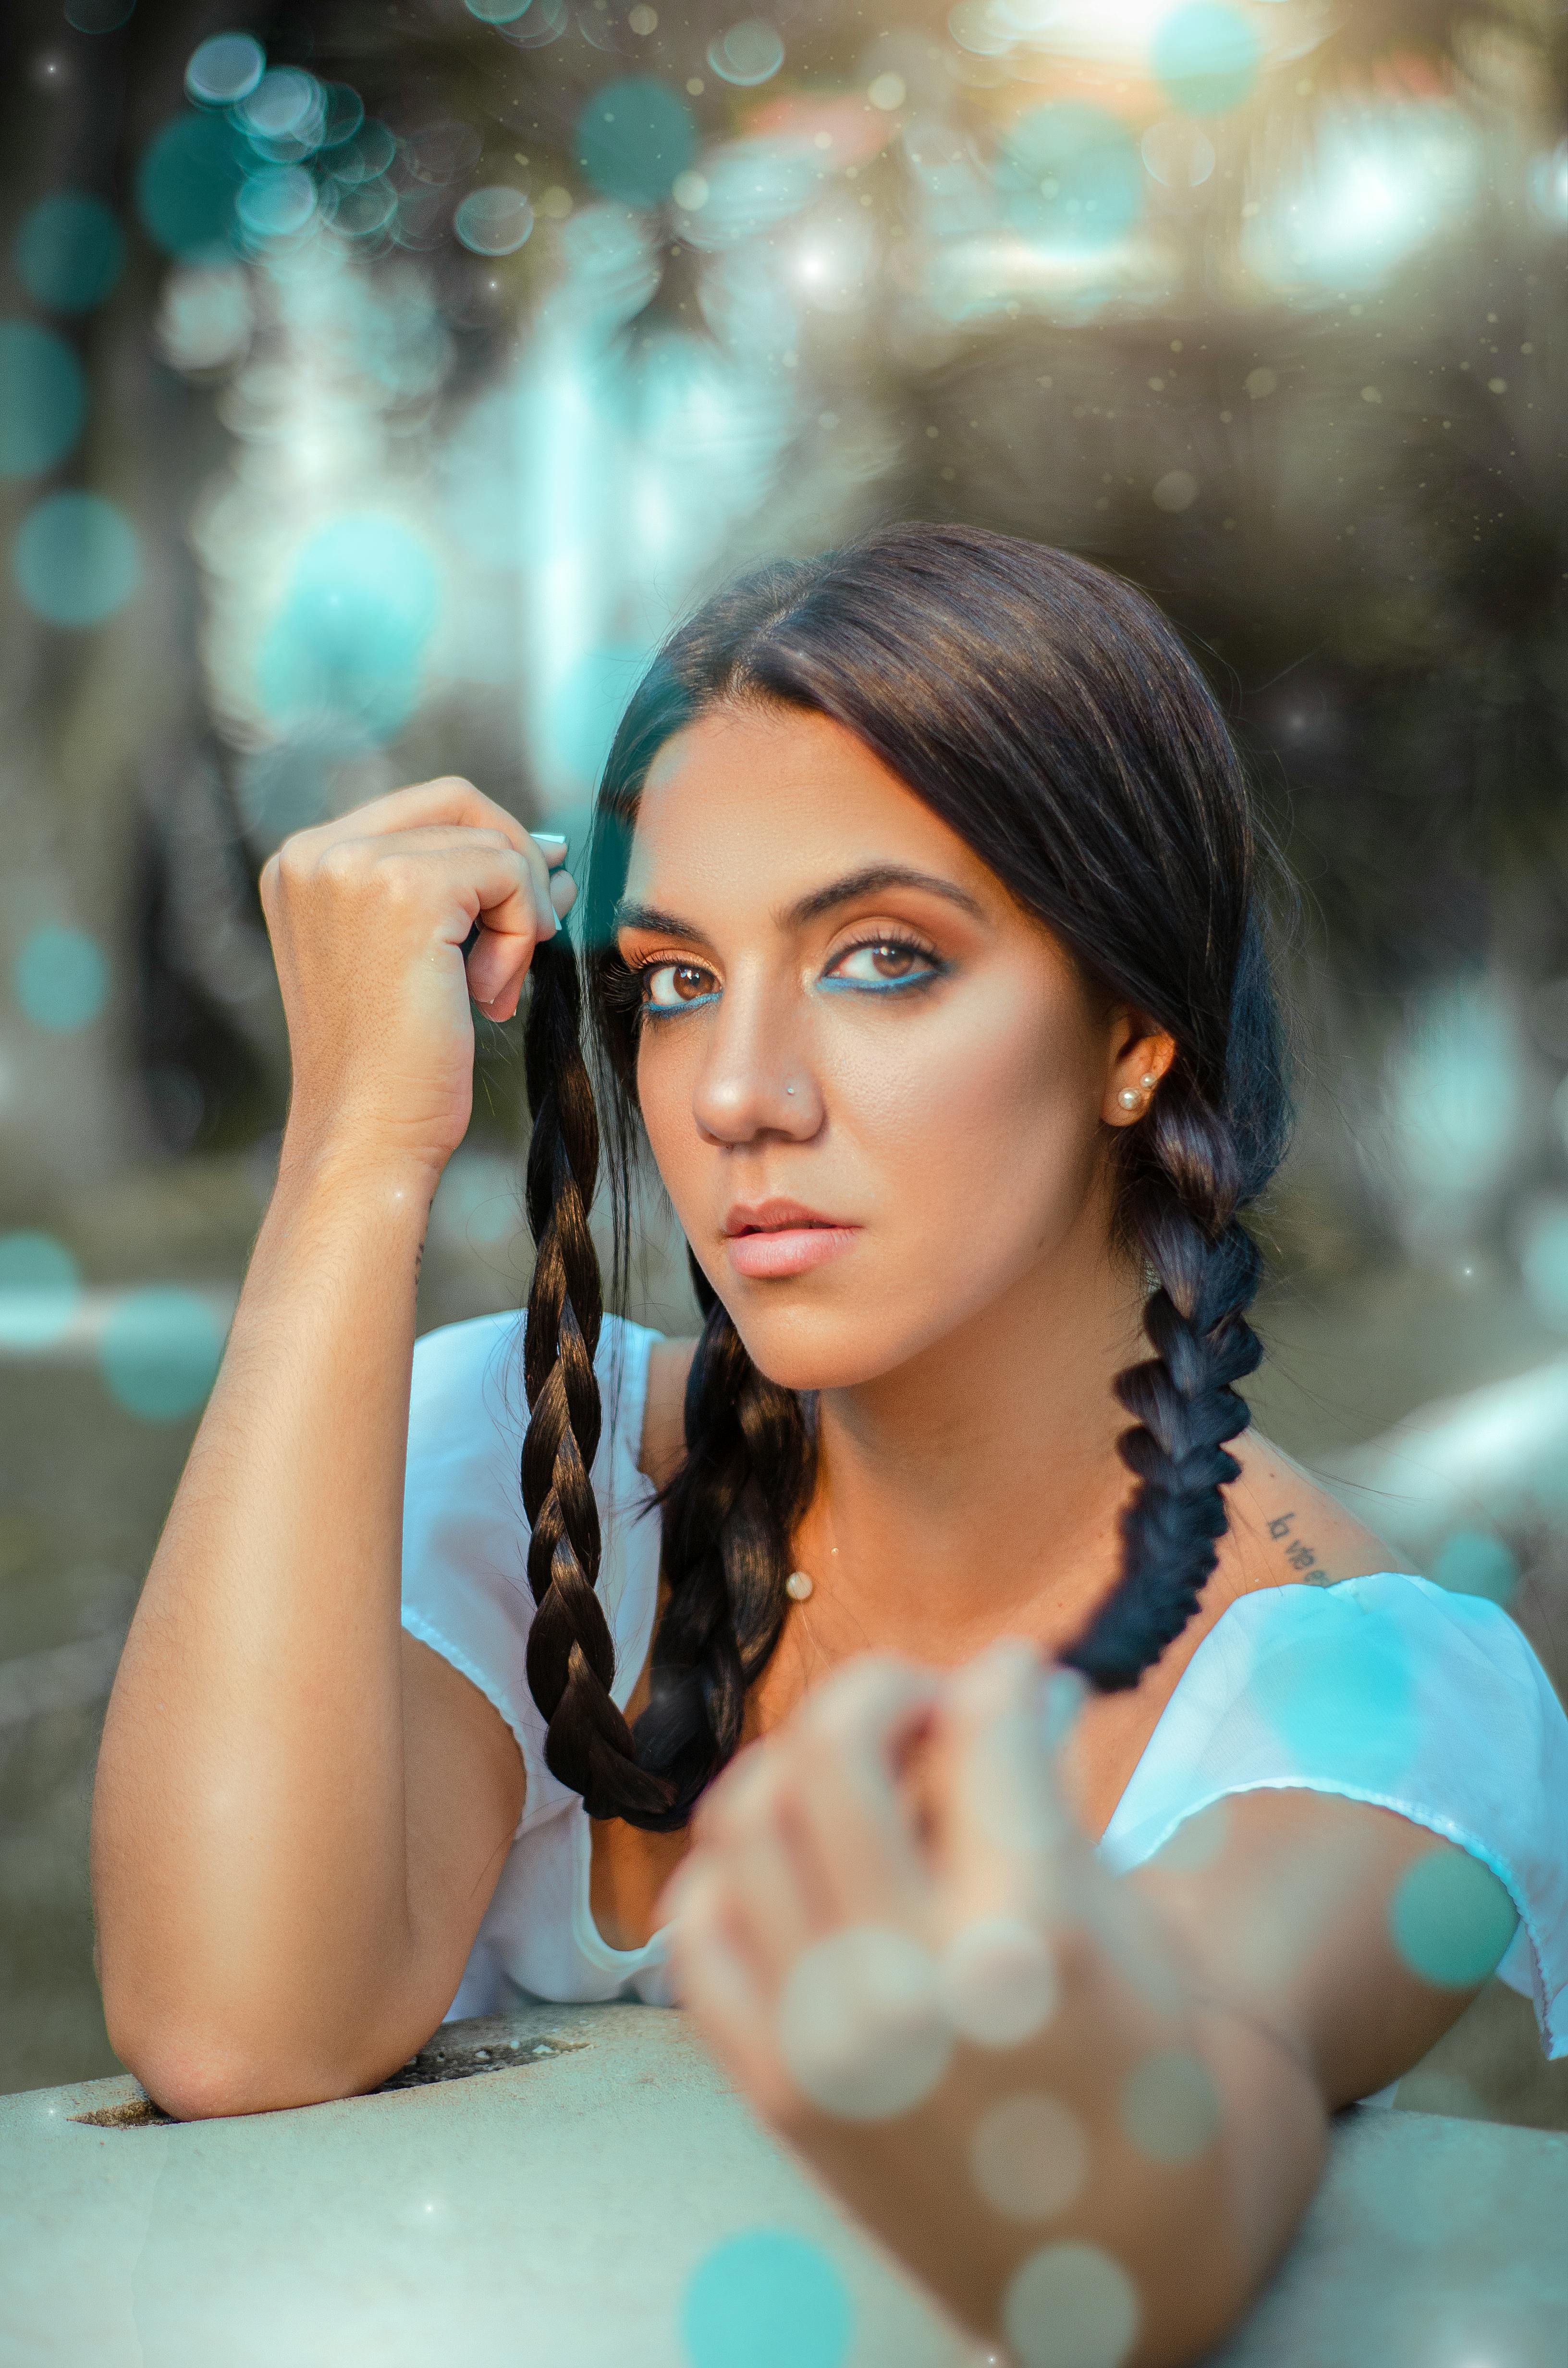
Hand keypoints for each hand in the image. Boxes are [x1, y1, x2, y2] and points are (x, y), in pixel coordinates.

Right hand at [259, 778, 574, 1182]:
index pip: (425, 806)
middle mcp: (314, 851)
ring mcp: (351, 865)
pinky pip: (509, 874)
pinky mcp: (404, 891)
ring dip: (516, 919)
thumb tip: (548, 849)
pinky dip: (521, 934)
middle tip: (531, 938)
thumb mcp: (403, 955)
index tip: (519, 913)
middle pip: (459, 802)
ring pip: (492, 844)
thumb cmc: (392, 1066)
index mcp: (302, 862)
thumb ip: (446, 889)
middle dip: (514, 868)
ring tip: (490, 992)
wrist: (366, 1136)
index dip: (489, 847)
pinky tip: (490, 996)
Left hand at [666, 1646, 1235, 2363]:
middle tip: (925, 1707)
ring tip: (858, 1780)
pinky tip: (794, 1863)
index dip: (1004, 1675)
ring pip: (748, 1816)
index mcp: (1030, 1932)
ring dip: (801, 1765)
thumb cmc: (1146, 2074)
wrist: (1119, 2260)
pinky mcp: (775, 2090)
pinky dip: (733, 1868)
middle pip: (832, 1746)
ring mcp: (827, 2039)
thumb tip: (975, 1688)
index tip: (1015, 1679)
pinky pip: (700, 1927)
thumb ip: (1036, 1801)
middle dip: (884, 1688)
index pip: (981, 1722)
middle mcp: (911, 1980)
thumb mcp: (1124, 1919)